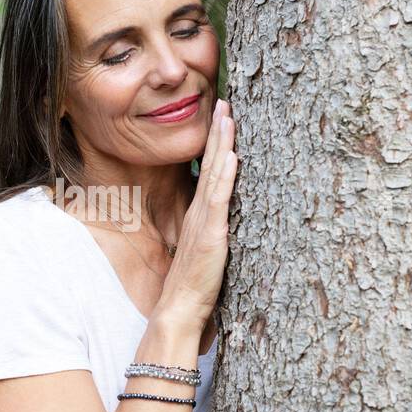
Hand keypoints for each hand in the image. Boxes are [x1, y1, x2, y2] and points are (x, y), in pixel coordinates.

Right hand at [153, 97, 238, 333]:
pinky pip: (218, 199)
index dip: (215, 144)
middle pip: (209, 163)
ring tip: (228, 116)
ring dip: (221, 143)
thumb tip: (222, 223)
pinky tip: (231, 156)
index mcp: (200, 215)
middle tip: (224, 101)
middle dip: (217, 132)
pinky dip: (225, 176)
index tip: (222, 119)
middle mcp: (200, 212)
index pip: (208, 171)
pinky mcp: (212, 235)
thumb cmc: (193, 288)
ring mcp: (204, 221)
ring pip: (213, 174)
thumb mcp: (205, 253)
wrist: (179, 309)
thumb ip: (212, 234)